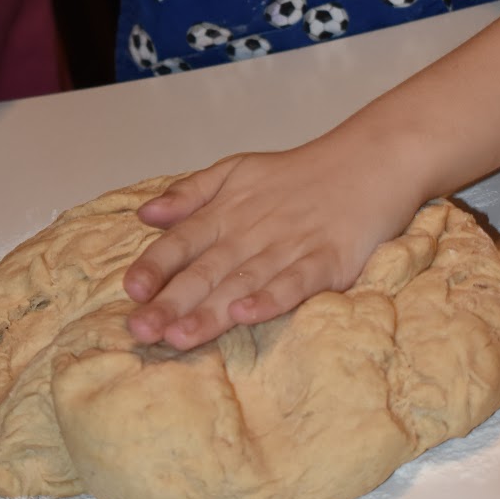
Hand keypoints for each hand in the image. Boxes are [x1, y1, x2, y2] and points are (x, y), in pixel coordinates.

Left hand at [123, 130, 424, 349]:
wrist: (369, 162)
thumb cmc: (297, 175)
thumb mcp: (237, 170)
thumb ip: (191, 193)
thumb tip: (146, 214)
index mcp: (227, 212)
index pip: (183, 241)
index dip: (156, 266)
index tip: (130, 290)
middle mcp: (251, 231)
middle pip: (206, 270)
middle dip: (171, 302)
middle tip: (141, 330)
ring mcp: (289, 246)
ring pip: (243, 282)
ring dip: (210, 311)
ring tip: (179, 336)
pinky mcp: (327, 260)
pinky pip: (295, 282)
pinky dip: (271, 298)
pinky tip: (247, 314)